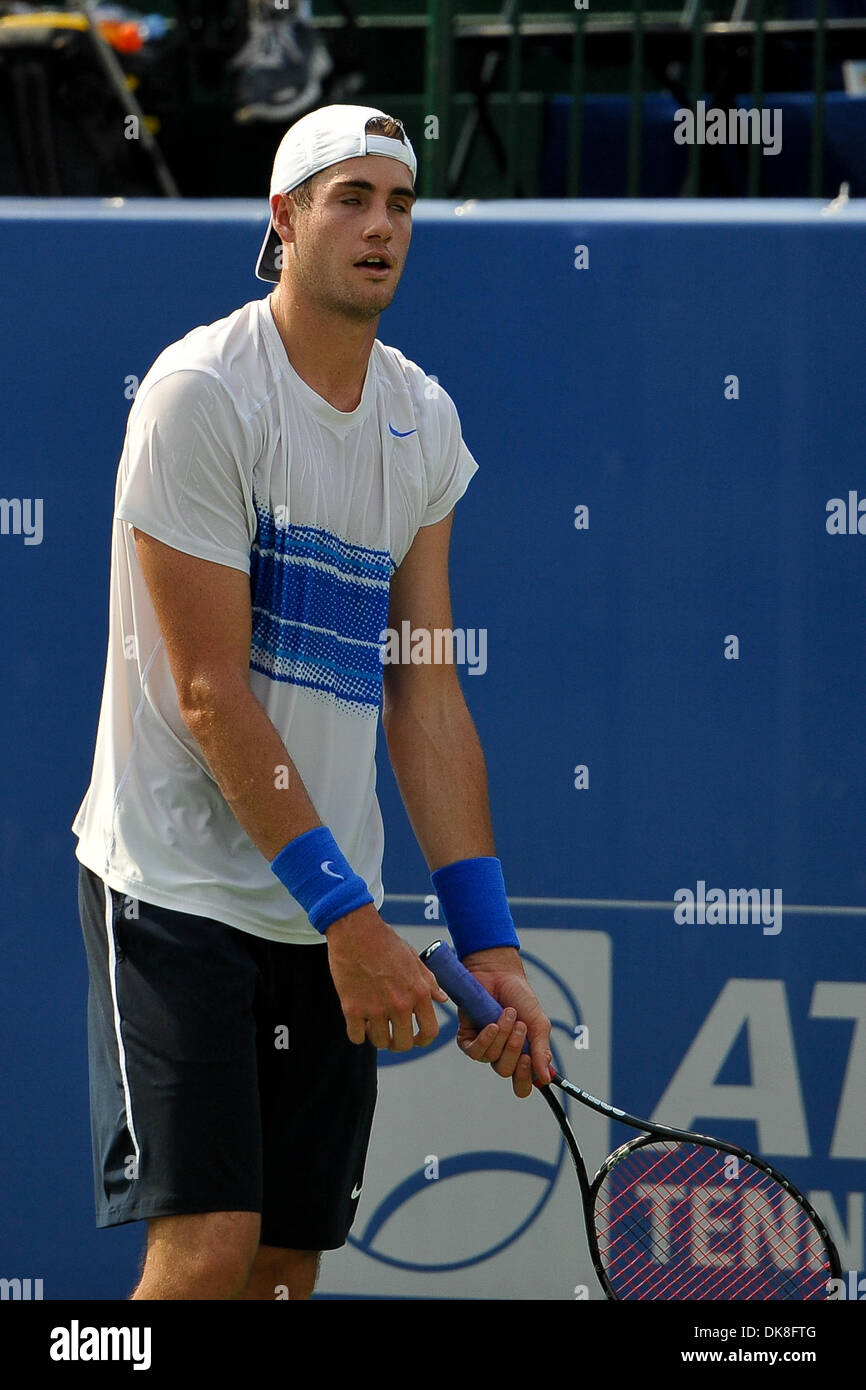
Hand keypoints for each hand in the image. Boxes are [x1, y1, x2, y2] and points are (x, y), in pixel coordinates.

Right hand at [326, 904, 448, 1050]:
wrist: (356, 931)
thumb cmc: (386, 943)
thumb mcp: (415, 960)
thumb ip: (430, 982)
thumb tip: (442, 998)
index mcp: (419, 993)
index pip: (429, 1032)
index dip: (423, 1040)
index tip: (415, 1040)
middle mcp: (399, 1005)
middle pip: (402, 1044)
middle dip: (398, 1042)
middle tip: (391, 1034)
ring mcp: (375, 1009)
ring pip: (380, 1042)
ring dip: (377, 1036)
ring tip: (374, 1023)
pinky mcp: (352, 1010)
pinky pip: (356, 1037)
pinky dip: (358, 1033)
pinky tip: (359, 1022)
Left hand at [456, 947, 552, 1098]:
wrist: (499, 973)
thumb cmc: (520, 997)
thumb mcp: (538, 1023)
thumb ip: (542, 1050)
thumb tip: (546, 1079)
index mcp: (521, 1055)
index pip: (521, 1084)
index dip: (524, 1079)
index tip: (527, 1060)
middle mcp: (501, 1055)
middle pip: (505, 1071)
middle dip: (514, 1049)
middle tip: (520, 1027)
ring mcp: (484, 1047)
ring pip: (491, 1058)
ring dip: (502, 1036)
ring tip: (507, 1014)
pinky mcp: (467, 1037)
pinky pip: (473, 1051)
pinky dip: (484, 1039)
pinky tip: (491, 1025)